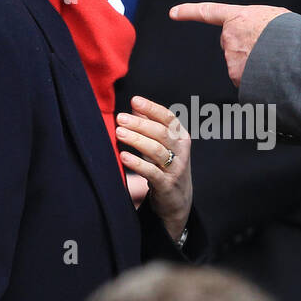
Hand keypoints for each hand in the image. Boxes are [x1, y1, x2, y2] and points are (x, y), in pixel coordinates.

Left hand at [116, 96, 191, 242]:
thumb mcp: (162, 144)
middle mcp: (181, 151)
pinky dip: (137, 164)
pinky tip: (124, 156)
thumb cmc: (166, 166)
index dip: (152, 108)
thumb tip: (135, 105)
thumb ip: (150, 125)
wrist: (178, 199)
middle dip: (140, 124)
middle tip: (120, 118)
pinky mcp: (166, 184)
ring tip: (119, 133)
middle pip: (162, 133)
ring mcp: (175, 168)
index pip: (168, 118)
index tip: (134, 101)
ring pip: (157, 151)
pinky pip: (152, 172)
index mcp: (181, 137)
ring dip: (137, 140)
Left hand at [169, 3, 289, 86]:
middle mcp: (230, 36)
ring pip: (238, 64)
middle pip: (230, 45)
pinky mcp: (237, 76)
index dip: (190, 12)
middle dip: (242, 49)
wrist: (296, 54)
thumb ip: (256, 24)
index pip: (209, 12)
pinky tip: (268, 74)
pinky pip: (244, 79)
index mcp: (239, 17)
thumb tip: (255, 41)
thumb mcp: (274, 18)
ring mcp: (232, 57)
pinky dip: (254, 80)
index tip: (173, 13)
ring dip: (252, 65)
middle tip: (264, 50)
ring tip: (272, 62)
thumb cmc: (290, 34)